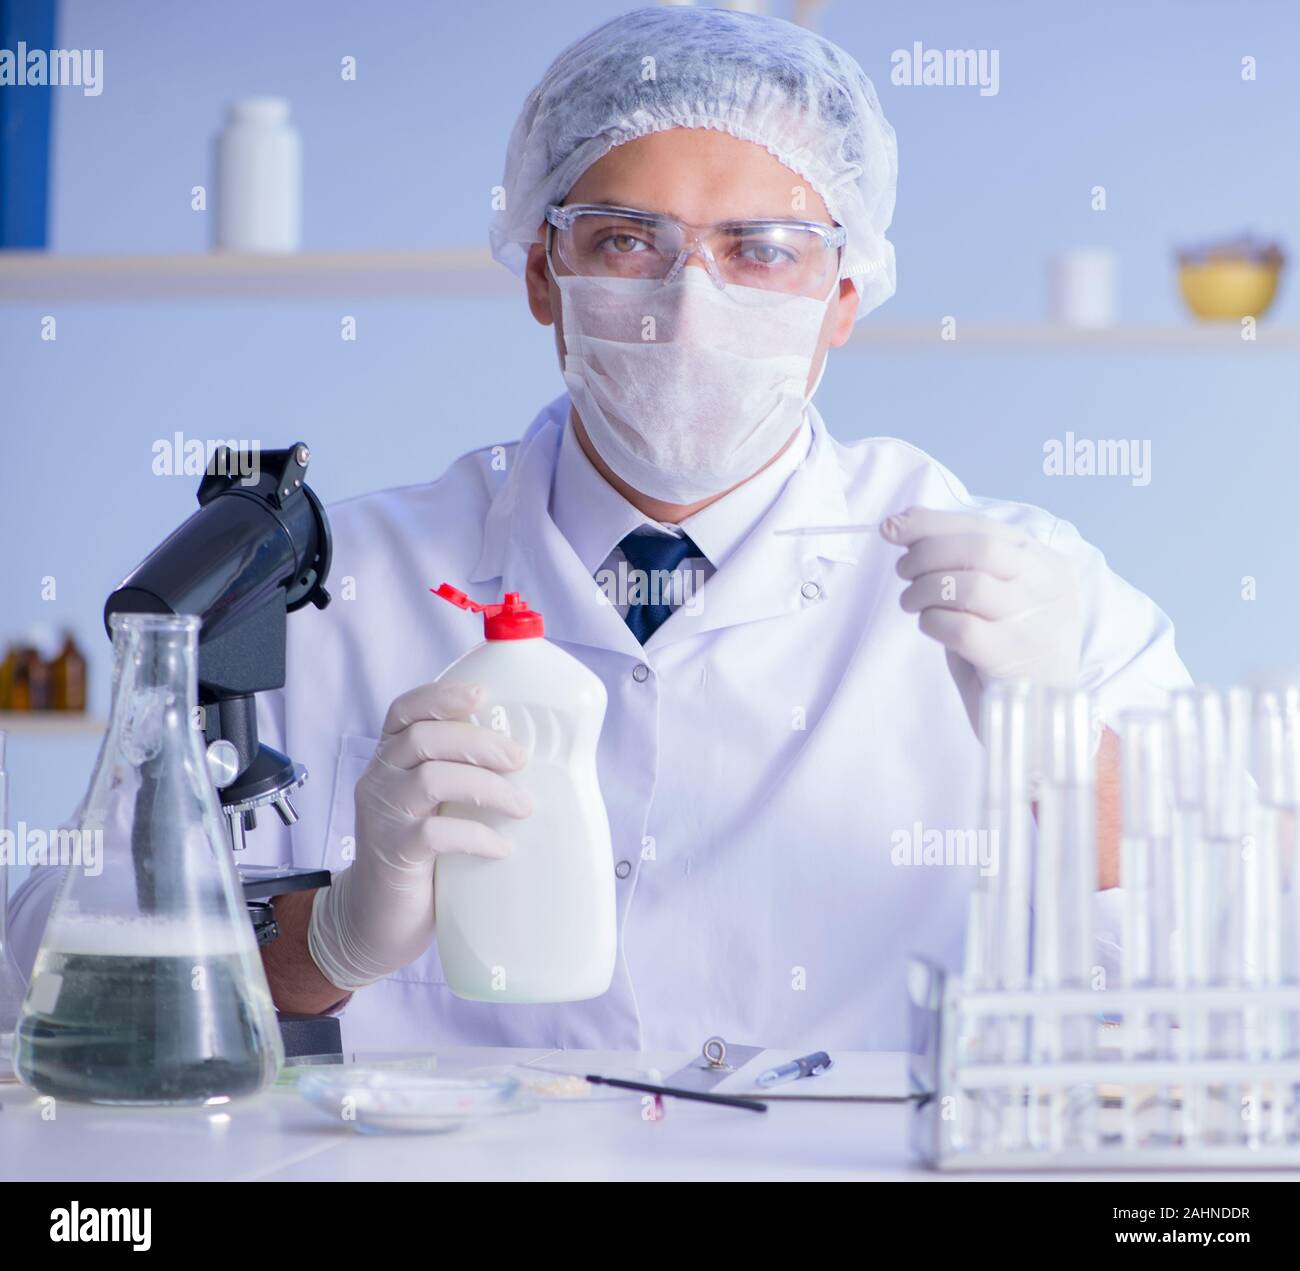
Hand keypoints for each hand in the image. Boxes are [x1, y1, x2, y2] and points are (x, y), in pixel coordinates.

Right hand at [308, 680, 531, 989]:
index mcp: (390, 759)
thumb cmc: (420, 854)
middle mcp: (380, 779)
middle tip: (520, 759)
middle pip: (423, 737)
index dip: (441, 696)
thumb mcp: (435, 805)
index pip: (404, 711)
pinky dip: (477, 835)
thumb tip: (533, 761)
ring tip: (522, 806)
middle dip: (480, 742)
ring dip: (487, 787)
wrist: (376, 920)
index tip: (483, 694)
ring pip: (431, 778)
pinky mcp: (393, 854)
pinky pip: (435, 832)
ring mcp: (383, 816)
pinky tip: (502, 849)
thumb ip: (462, 777)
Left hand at [882, 507, 1082, 732]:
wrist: (1035, 719)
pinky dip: (933, 623)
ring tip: (912, 604)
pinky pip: (960, 628)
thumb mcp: (989, 598)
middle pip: (979, 547)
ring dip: (924, 590)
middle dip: (927, 552)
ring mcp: (1037, 624)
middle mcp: (1049, 589)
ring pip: (969, 585)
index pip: (986, 527)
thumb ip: (959, 562)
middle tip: (903, 572)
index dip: (933, 523)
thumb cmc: (1005, 652)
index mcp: (1046, 565)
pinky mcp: (1015, 659)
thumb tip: (899, 526)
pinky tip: (932, 628)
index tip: (892, 526)